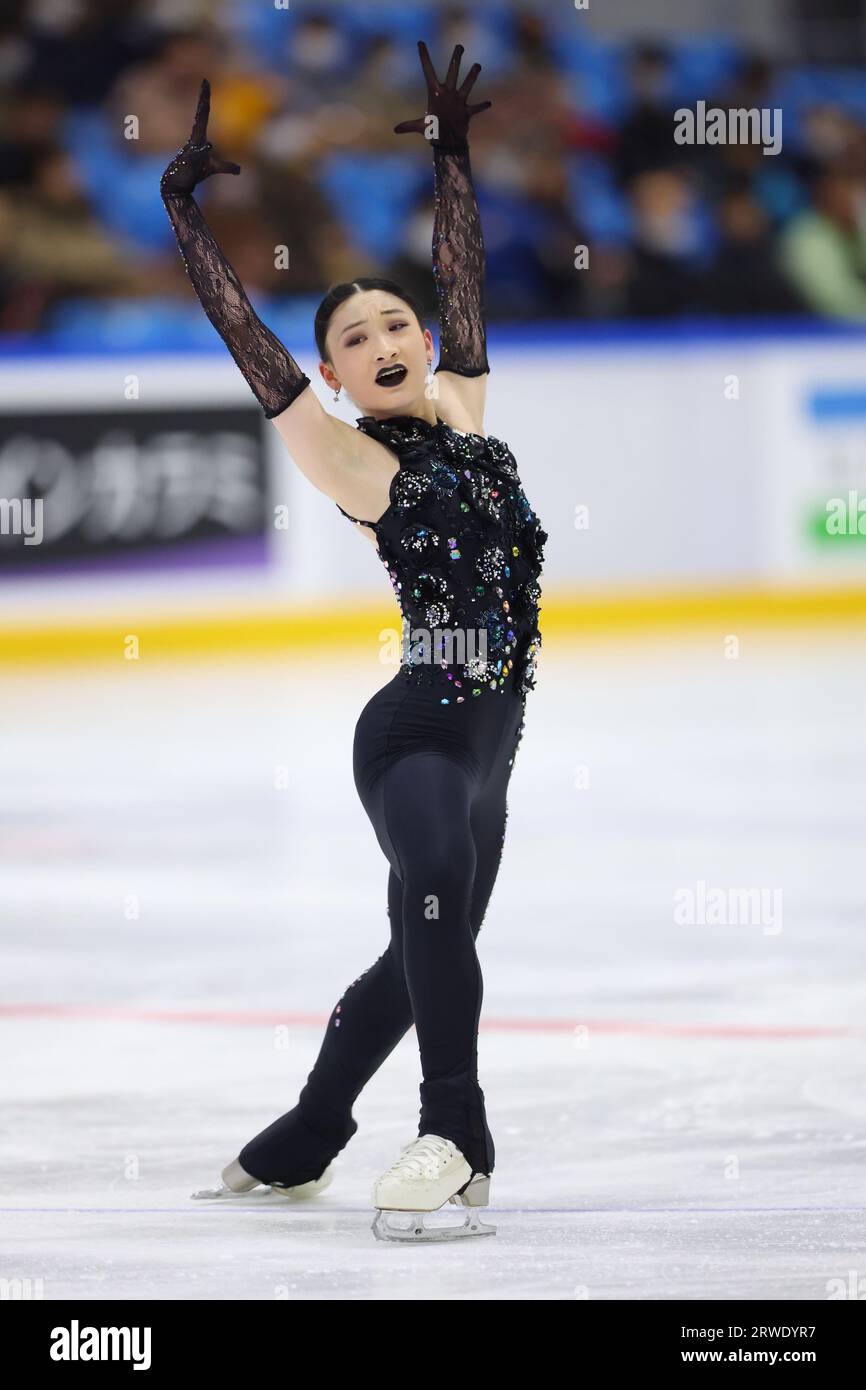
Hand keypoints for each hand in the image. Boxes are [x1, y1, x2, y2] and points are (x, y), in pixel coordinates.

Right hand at [160, 78, 240, 196]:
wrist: (178, 186)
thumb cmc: (194, 174)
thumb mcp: (213, 169)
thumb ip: (226, 167)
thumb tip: (239, 169)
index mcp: (199, 137)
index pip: (203, 115)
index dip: (205, 98)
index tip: (206, 81)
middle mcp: (194, 140)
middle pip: (201, 117)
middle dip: (203, 100)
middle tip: (205, 82)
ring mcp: (190, 150)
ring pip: (201, 137)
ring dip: (207, 128)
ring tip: (211, 125)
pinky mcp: (186, 163)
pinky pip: (196, 155)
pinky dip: (202, 153)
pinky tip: (208, 147)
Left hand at [394, 41, 490, 151]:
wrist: (448, 141)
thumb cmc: (434, 132)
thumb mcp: (421, 127)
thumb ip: (409, 126)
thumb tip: (394, 130)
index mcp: (435, 93)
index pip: (428, 71)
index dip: (424, 57)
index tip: (420, 42)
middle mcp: (448, 93)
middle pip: (452, 73)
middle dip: (456, 60)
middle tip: (460, 46)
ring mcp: (458, 101)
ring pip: (466, 85)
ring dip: (472, 77)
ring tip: (477, 66)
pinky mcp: (466, 112)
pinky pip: (475, 108)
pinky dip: (481, 106)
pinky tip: (488, 103)